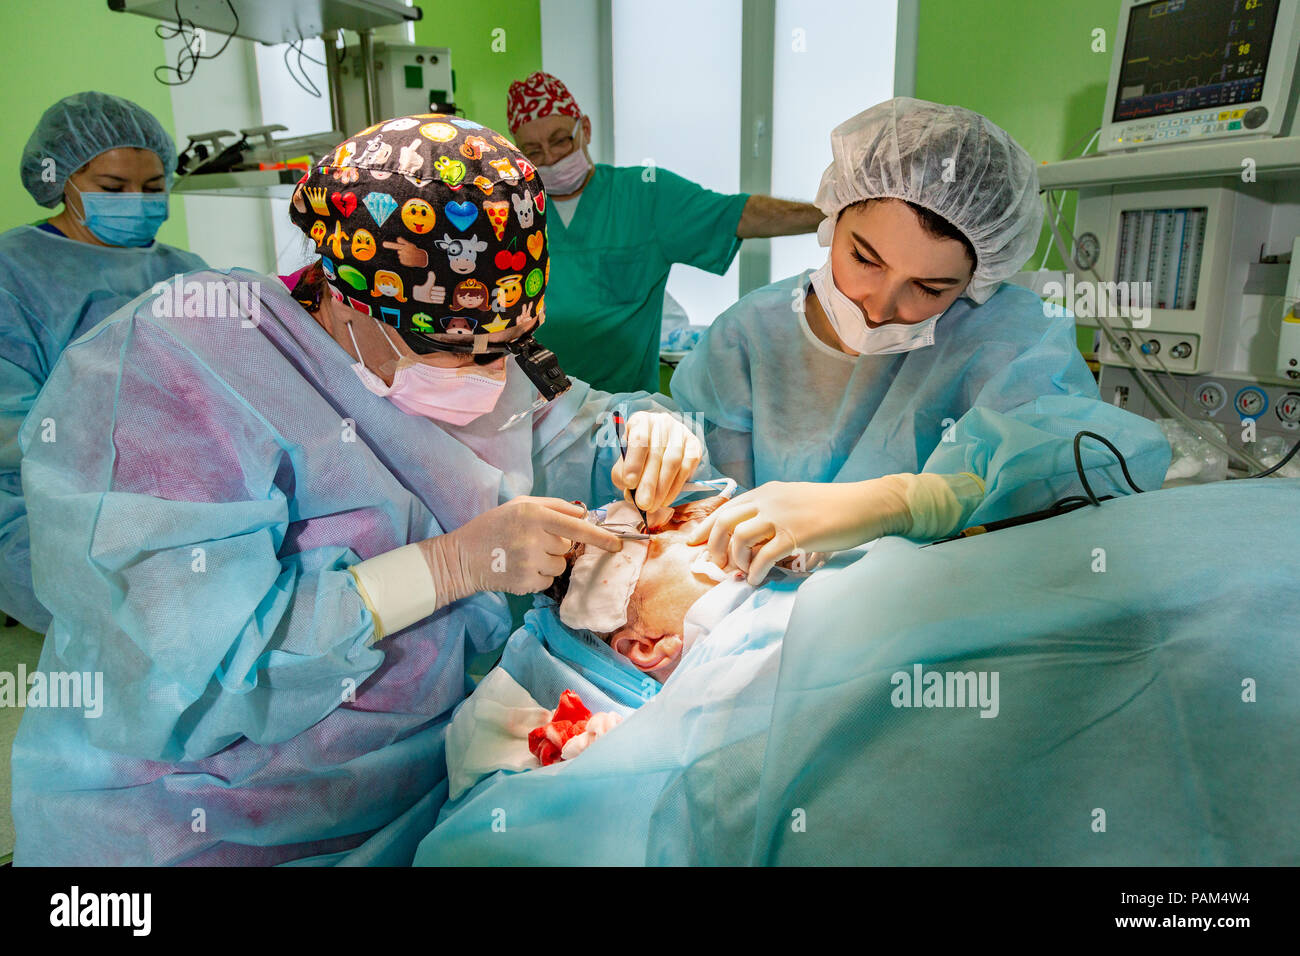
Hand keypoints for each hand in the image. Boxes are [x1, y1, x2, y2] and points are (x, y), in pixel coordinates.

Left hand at [382, 237, 429, 267]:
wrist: (422, 259)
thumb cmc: (416, 251)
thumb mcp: (410, 245)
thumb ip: (403, 241)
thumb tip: (397, 238)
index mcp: (405, 246)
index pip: (396, 245)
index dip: (389, 244)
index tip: (383, 244)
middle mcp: (404, 252)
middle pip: (399, 251)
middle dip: (403, 251)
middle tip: (409, 252)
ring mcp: (404, 257)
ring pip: (400, 256)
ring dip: (404, 256)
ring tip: (410, 256)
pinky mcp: (404, 262)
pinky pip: (402, 261)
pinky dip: (405, 261)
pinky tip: (409, 260)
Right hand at [421, 497, 622, 598]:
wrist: (463, 556)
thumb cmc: (495, 526)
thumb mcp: (521, 504)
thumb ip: (554, 506)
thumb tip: (584, 514)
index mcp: (534, 513)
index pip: (577, 526)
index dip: (600, 537)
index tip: (618, 545)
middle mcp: (534, 536)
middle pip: (568, 546)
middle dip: (556, 545)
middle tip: (532, 541)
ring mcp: (529, 561)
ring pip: (560, 565)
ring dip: (548, 562)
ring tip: (524, 555)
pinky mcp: (525, 582)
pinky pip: (548, 580)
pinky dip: (538, 577)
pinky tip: (520, 568)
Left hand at [611, 411, 702, 527]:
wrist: (659, 447)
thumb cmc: (637, 456)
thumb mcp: (624, 462)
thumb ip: (623, 475)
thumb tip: (631, 492)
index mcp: (641, 420)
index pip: (639, 438)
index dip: (634, 462)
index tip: (629, 484)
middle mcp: (662, 422)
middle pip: (657, 453)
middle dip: (649, 482)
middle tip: (643, 504)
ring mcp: (680, 432)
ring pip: (673, 460)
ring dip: (663, 487)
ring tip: (654, 505)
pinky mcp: (694, 444)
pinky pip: (687, 466)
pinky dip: (676, 486)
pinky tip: (667, 499)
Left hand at [687, 477, 915, 585]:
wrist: (865, 505)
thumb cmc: (833, 507)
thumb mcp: (795, 501)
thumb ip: (773, 514)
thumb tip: (752, 539)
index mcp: (768, 492)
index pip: (727, 508)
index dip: (706, 528)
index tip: (694, 544)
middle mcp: (770, 500)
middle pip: (725, 522)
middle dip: (714, 547)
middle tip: (716, 566)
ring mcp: (782, 516)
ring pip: (740, 538)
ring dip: (735, 560)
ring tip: (741, 573)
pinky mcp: (797, 534)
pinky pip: (764, 555)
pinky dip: (755, 571)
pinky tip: (756, 580)